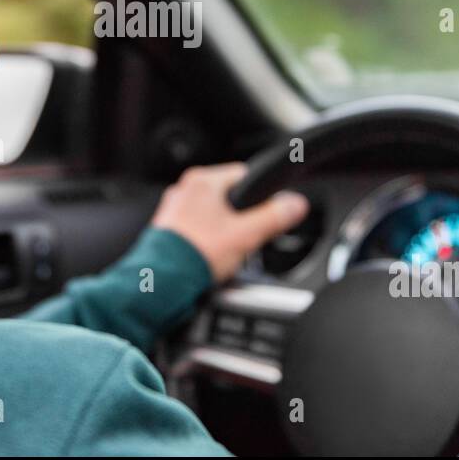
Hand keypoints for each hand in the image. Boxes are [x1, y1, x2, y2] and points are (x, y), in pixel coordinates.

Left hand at [151, 162, 309, 282]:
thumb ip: (274, 217)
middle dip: (241, 218)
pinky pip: (197, 229)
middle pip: (228, 198)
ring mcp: (173, 210)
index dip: (261, 195)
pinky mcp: (167, 230)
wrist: (163, 284)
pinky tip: (210, 256)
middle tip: (245, 238)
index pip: (244, 175)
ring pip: (212, 215)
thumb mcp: (246, 234)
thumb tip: (295, 204)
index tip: (267, 212)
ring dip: (223, 230)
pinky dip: (206, 240)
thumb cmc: (196, 255)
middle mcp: (184, 190)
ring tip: (226, 251)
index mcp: (202, 181)